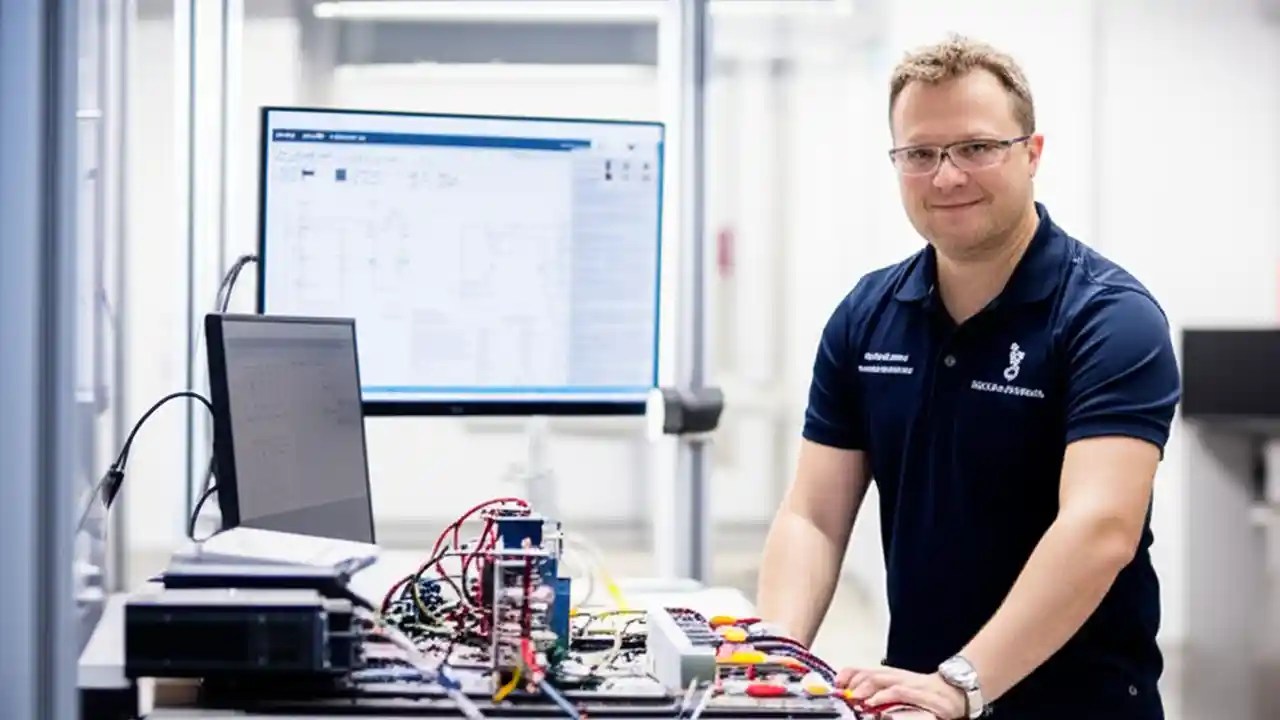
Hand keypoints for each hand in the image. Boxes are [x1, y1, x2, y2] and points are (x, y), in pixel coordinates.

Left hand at [835, 666, 965, 719]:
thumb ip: (879, 693)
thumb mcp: (899, 691)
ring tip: (856, 698)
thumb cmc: (926, 693)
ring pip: (882, 681)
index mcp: (890, 676)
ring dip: (866, 689)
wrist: (956, 692)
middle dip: (854, 683)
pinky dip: (886, 697)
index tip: (836, 683)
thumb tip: (856, 697)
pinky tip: (876, 704)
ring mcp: (909, 685)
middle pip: (870, 674)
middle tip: (842, 694)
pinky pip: (900, 693)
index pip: (864, 670)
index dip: (848, 675)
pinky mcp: (921, 695)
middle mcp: (897, 678)